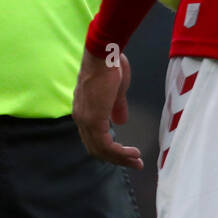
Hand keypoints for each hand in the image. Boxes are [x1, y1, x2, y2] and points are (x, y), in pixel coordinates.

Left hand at [73, 45, 141, 169]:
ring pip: (101, 150)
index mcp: (84, 110)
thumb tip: (120, 122)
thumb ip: (117, 107)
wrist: (104, 54)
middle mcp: (80, 118)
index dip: (109, 148)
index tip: (126, 153)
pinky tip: (133, 154)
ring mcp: (86, 120)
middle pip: (95, 148)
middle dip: (116, 158)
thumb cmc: (110, 65)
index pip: (93, 137)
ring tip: (136, 162)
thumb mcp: (116, 90)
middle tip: (134, 163)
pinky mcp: (94, 120)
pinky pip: (106, 145)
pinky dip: (120, 153)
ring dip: (120, 159)